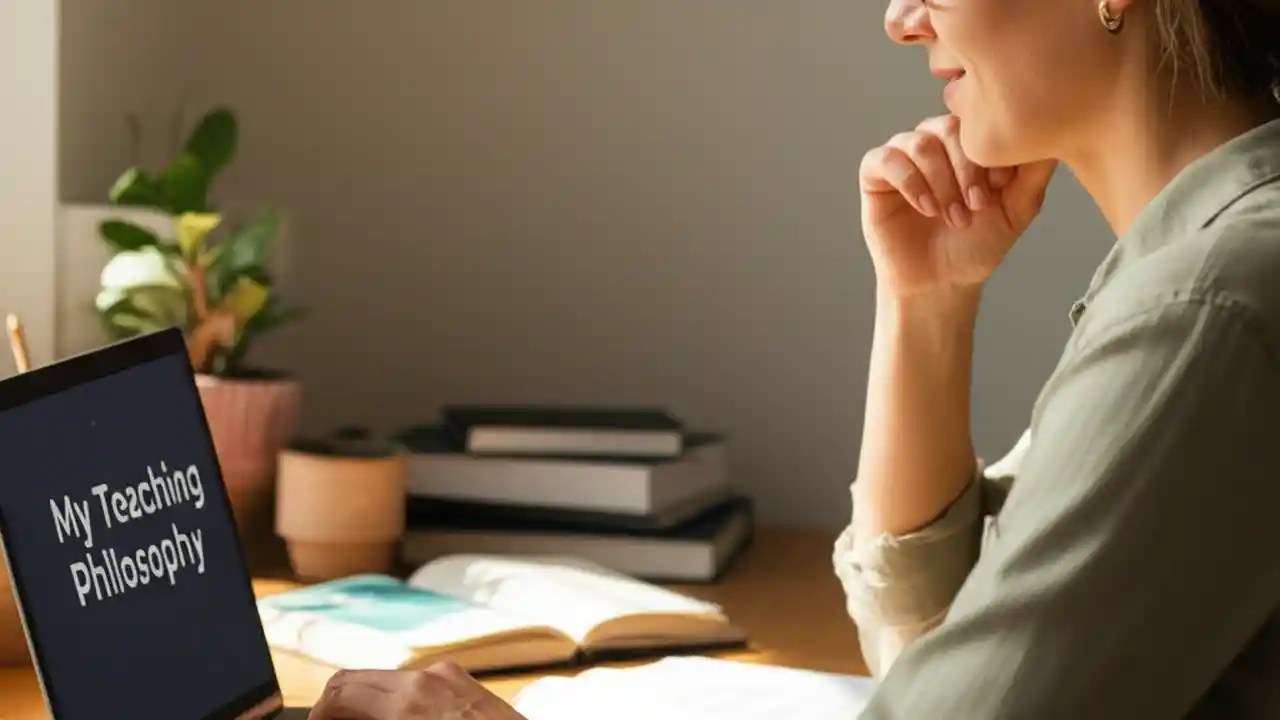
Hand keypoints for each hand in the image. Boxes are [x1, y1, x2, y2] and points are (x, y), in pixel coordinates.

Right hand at [308, 663, 527, 719]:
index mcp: (406, 703)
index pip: (338, 691)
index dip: (317, 714)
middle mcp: (426, 680)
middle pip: (357, 679)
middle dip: (338, 708)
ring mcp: (448, 676)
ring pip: (387, 682)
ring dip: (368, 705)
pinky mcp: (465, 682)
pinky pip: (418, 685)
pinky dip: (398, 702)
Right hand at [859, 114, 1056, 296]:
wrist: (941, 282)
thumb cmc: (976, 245)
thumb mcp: (1017, 210)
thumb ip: (1033, 174)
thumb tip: (1052, 136)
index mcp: (967, 141)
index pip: (979, 121)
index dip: (990, 153)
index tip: (1002, 188)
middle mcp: (934, 141)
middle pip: (948, 126)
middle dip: (966, 169)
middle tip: (977, 205)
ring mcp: (903, 155)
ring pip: (919, 143)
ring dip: (941, 182)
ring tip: (954, 216)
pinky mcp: (875, 174)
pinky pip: (887, 159)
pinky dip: (910, 183)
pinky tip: (927, 208)